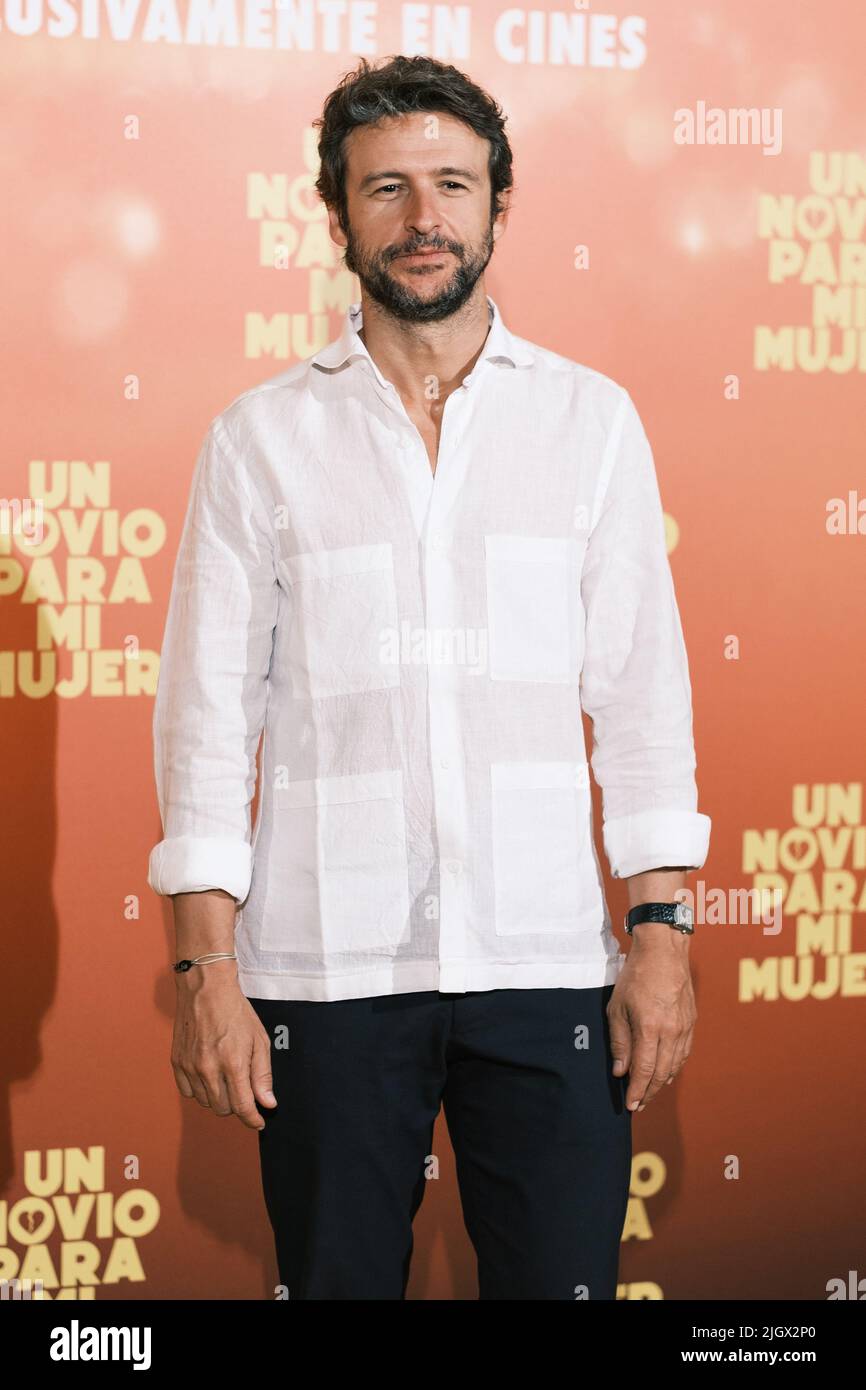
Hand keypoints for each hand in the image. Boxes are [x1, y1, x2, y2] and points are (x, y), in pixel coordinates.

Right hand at [171, 966, 277, 1129]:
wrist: (206, 989)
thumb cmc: (236, 1012)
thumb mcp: (259, 1040)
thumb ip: (262, 1075)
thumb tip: (267, 1103)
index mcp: (233, 1063)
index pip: (242, 1106)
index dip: (253, 1119)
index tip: (259, 1121)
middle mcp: (209, 1068)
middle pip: (223, 1108)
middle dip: (237, 1105)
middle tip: (243, 1089)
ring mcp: (190, 1066)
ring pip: (206, 1102)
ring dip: (219, 1097)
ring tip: (226, 1077)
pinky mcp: (177, 1063)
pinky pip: (188, 1093)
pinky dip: (200, 1090)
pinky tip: (208, 1075)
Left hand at [606, 929, 695, 1112]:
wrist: (664, 951)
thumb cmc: (636, 976)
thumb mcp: (617, 1007)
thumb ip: (619, 1041)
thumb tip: (621, 1071)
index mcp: (650, 1027)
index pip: (645, 1070)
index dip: (638, 1091)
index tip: (631, 1104)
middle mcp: (671, 1031)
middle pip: (662, 1073)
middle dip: (650, 1092)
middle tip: (639, 1104)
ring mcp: (684, 1027)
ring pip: (675, 1065)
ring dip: (663, 1082)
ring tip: (650, 1092)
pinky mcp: (691, 1022)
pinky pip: (684, 1052)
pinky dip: (674, 1066)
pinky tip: (666, 1071)